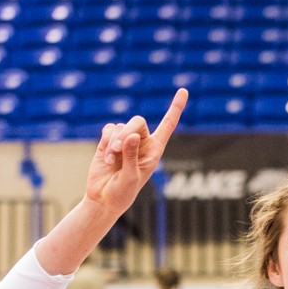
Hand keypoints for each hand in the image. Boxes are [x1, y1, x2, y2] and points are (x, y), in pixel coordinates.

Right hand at [82, 88, 187, 215]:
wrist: (104, 198)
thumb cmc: (123, 192)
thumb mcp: (130, 177)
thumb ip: (131, 156)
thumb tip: (132, 136)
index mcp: (155, 150)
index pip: (168, 125)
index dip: (175, 108)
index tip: (183, 90)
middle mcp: (142, 142)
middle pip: (137, 121)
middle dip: (127, 132)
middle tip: (118, 150)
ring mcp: (125, 141)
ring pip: (121, 126)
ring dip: (114, 141)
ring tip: (112, 159)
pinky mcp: (109, 141)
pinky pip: (109, 129)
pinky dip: (106, 141)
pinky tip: (105, 157)